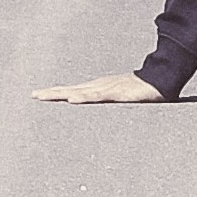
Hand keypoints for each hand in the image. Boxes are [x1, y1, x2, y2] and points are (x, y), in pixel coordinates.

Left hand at [34, 73, 164, 102]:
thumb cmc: (145, 91)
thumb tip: (104, 118)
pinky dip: (85, 98)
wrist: (163, 77)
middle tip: (34, 95)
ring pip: (80, 92)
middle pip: (71, 90)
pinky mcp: (118, 93)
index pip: (74, 91)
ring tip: (45, 97)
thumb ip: (113, 107)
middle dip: (52, 93)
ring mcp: (108, 89)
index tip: (40, 95)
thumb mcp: (124, 101)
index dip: (57, 93)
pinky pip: (99, 96)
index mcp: (100, 89)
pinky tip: (73, 100)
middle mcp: (100, 86)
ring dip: (61, 95)